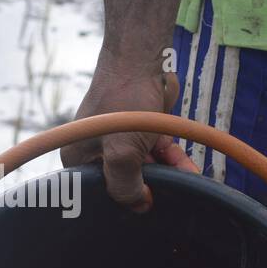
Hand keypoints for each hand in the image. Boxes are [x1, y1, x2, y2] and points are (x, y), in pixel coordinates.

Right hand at [60, 56, 198, 211]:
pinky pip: (157, 156)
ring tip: (186, 178)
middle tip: (172, 193)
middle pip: (125, 182)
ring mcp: (119, 142)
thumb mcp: (122, 151)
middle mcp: (96, 153)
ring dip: (168, 175)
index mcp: (78, 158)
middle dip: (150, 187)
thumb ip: (126, 184)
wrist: (142, 61)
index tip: (147, 203)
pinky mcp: (140, 134)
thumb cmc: (124, 101)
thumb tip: (140, 206)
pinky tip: (189, 168)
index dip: (122, 200)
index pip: (98, 193)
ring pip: (146, 170)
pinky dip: (173, 161)